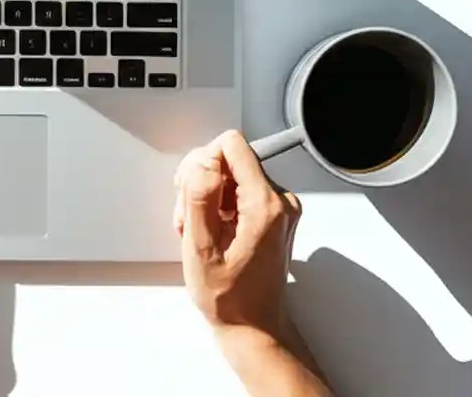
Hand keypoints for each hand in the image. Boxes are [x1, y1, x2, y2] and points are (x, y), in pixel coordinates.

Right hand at [173, 130, 329, 395]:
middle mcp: (281, 199)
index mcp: (265, 204)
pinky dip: (220, 206)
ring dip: (207, 197)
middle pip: (229, 159)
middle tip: (190, 221)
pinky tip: (212, 233)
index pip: (231, 145)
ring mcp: (281, 207)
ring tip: (200, 233)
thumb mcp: (201, 248)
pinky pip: (239, 191)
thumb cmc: (229, 297)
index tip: (191, 193)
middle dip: (201, 183)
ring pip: (231, 175)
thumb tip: (201, 161)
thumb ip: (199, 198)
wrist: (254, 326)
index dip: (202, 162)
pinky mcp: (275, 215)